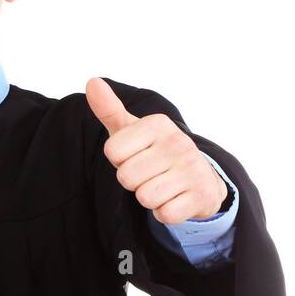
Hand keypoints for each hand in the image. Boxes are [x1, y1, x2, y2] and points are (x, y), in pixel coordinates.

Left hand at [86, 77, 227, 224]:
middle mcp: (179, 142)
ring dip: (148, 198)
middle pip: (126, 177)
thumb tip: (91, 81)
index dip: (118, 160)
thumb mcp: (130, 130)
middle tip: (149, 174)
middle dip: (132, 182)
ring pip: (144, 197)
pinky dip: (165, 213)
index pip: (112, 153)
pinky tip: (175, 199)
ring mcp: (194, 168)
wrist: (199, 177)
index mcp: (157, 124)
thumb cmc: (153, 152)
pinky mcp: (203, 194)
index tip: (135, 155)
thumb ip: (108, 109)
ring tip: (162, 185)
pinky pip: (164, 214)